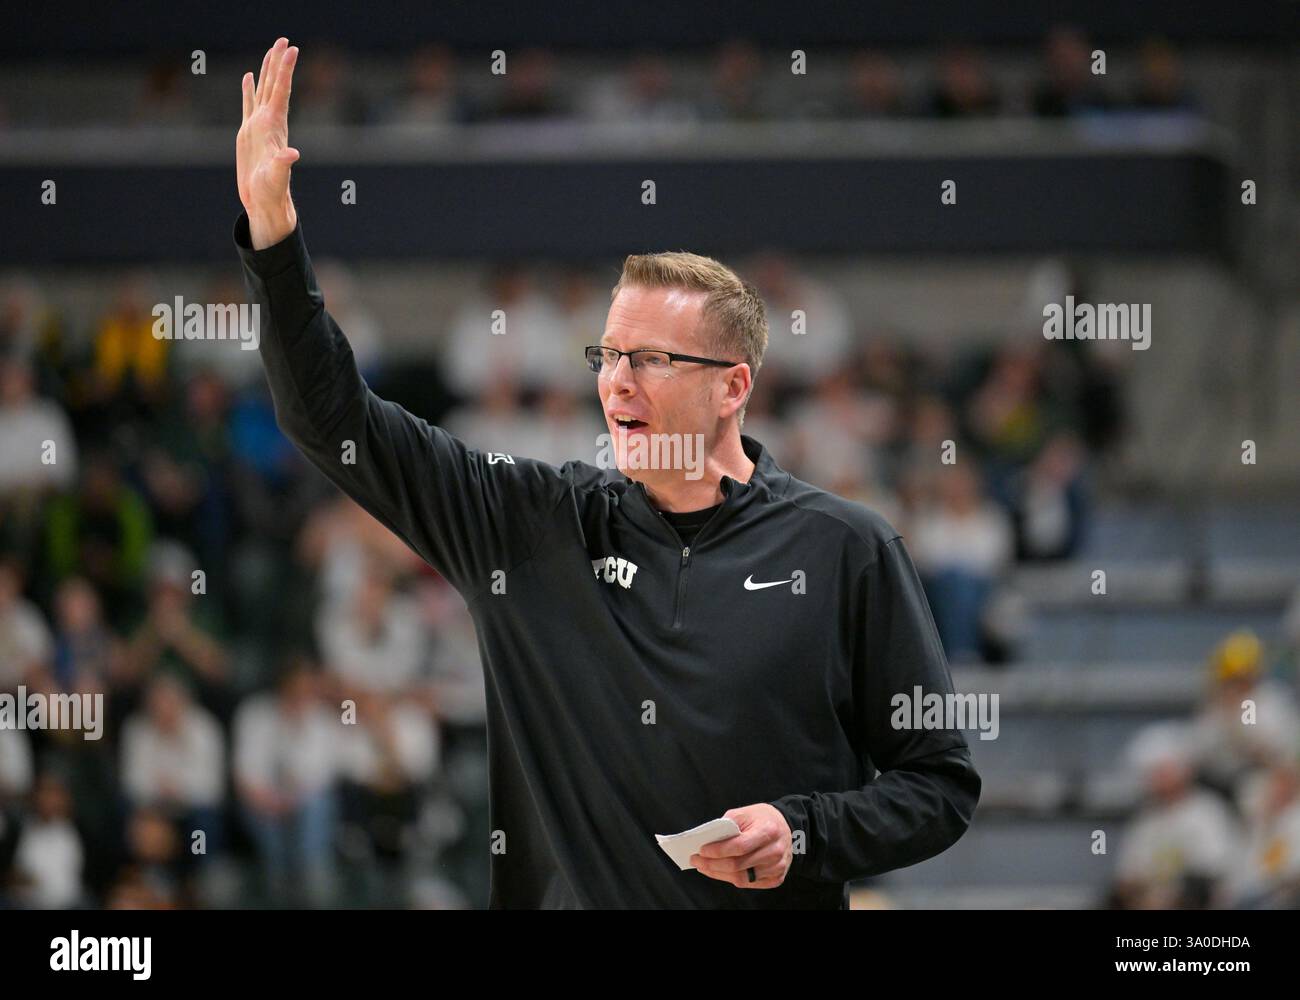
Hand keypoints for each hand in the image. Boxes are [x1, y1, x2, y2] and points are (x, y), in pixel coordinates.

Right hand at [237, 37, 299, 248]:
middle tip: (284, 39)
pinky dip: (249, 89)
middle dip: (278, 63)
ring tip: (271, 50)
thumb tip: (292, 155)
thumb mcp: (277, 178)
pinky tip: (249, 76)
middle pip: (274, 85)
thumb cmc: (272, 192)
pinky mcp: (249, 133)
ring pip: (263, 91)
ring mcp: (260, 126)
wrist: (265, 203)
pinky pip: (248, 104)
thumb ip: (283, 165)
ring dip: (267, 71)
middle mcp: (269, 123)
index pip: (282, 92)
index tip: (292, 48)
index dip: (286, 70)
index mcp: (275, 127)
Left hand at [689, 803, 792, 888]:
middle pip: (738, 865)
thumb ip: (727, 825)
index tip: (701, 850)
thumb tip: (707, 840)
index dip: (718, 850)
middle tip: (696, 860)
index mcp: (768, 831)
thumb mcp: (745, 812)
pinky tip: (719, 872)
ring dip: (718, 873)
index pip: (739, 846)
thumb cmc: (763, 818)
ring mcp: (777, 867)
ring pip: (742, 878)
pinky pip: (749, 883)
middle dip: (712, 864)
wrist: (788, 827)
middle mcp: (775, 851)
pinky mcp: (776, 878)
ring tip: (704, 866)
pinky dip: (730, 878)